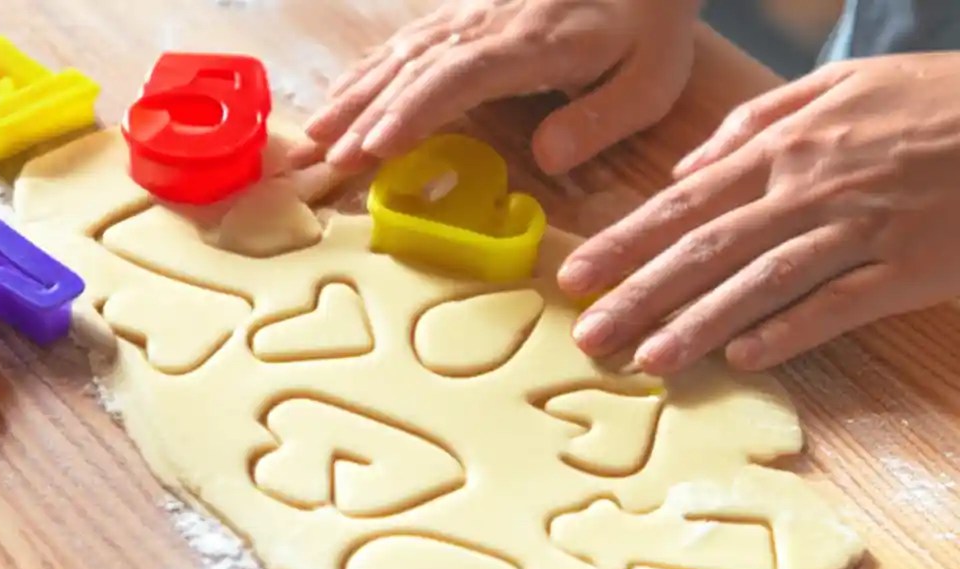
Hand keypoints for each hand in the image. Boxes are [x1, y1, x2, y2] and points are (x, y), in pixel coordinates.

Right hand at [300, 0, 698, 172]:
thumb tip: (546, 156)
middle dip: (366, 114)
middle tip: (326, 158)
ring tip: (314, 135)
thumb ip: (600, 119)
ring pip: (400, 54)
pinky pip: (406, 42)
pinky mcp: (463, 16)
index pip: (461, 77)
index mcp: (533, 45)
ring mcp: (471, 17)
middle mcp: (489, 26)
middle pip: (416, 69)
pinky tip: (341, 95)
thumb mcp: (649, 80)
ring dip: (354, 94)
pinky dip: (368, 70)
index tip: (376, 147)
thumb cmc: (647, 30)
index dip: (415, 112)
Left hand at [559, 53, 959, 373]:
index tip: (576, 276)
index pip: (683, 203)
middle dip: (640, 295)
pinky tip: (747, 359)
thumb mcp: (838, 85)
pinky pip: (841, 304)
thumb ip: (754, 123)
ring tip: (650, 360)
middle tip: (589, 336)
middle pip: (707, 249)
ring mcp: (860, 229)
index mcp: (785, 147)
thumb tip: (684, 170)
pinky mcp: (910, 266)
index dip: (625, 243)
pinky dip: (793, 330)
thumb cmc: (928, 100)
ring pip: (763, 282)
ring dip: (701, 324)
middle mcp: (809, 189)